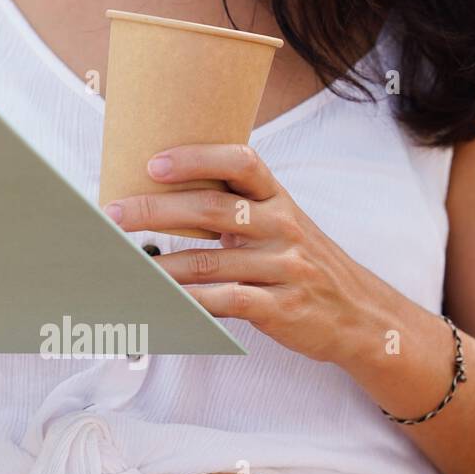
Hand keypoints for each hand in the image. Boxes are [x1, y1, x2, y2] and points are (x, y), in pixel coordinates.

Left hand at [102, 144, 386, 365]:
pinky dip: (192, 302)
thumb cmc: (304, 265)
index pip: (241, 162)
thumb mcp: (283, 225)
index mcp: (279, 199)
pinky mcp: (281, 307)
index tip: (154, 163)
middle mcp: (283, 227)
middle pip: (213, 208)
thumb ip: (240, 209)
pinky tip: (165, 302)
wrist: (360, 315)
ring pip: (210, 262)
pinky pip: (228, 301)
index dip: (197, 158)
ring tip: (125, 266)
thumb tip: (166, 199)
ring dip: (161, 265)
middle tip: (114, 214)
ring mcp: (283, 267)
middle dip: (156, 209)